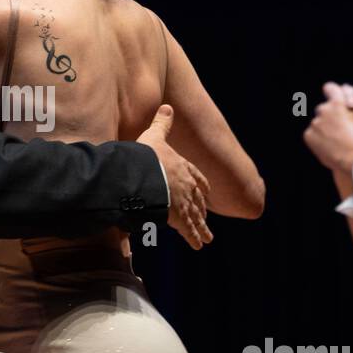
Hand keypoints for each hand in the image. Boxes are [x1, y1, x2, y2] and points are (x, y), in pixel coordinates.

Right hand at [135, 104, 212, 250]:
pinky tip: (199, 246)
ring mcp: (185, 203)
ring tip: (208, 238)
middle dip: (202, 209)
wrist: (144, 174)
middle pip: (198, 200)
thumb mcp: (154, 137)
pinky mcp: (179, 218)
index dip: (200, 186)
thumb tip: (167, 106)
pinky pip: (189, 230)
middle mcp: (187, 186)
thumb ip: (162, 124)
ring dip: (202, 228)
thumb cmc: (147, 156)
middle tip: (205, 217)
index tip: (204, 192)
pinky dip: (194, 238)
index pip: (196, 178)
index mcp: (182, 168)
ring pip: (196, 217)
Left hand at [303, 82, 352, 173]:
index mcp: (337, 104)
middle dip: (332, 114)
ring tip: (338, 137)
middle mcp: (323, 111)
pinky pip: (313, 132)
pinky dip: (320, 137)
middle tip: (342, 125)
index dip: (335, 92)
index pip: (331, 88)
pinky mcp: (308, 136)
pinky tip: (331, 144)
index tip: (339, 101)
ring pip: (319, 121)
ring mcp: (314, 124)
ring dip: (326, 126)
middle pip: (324, 107)